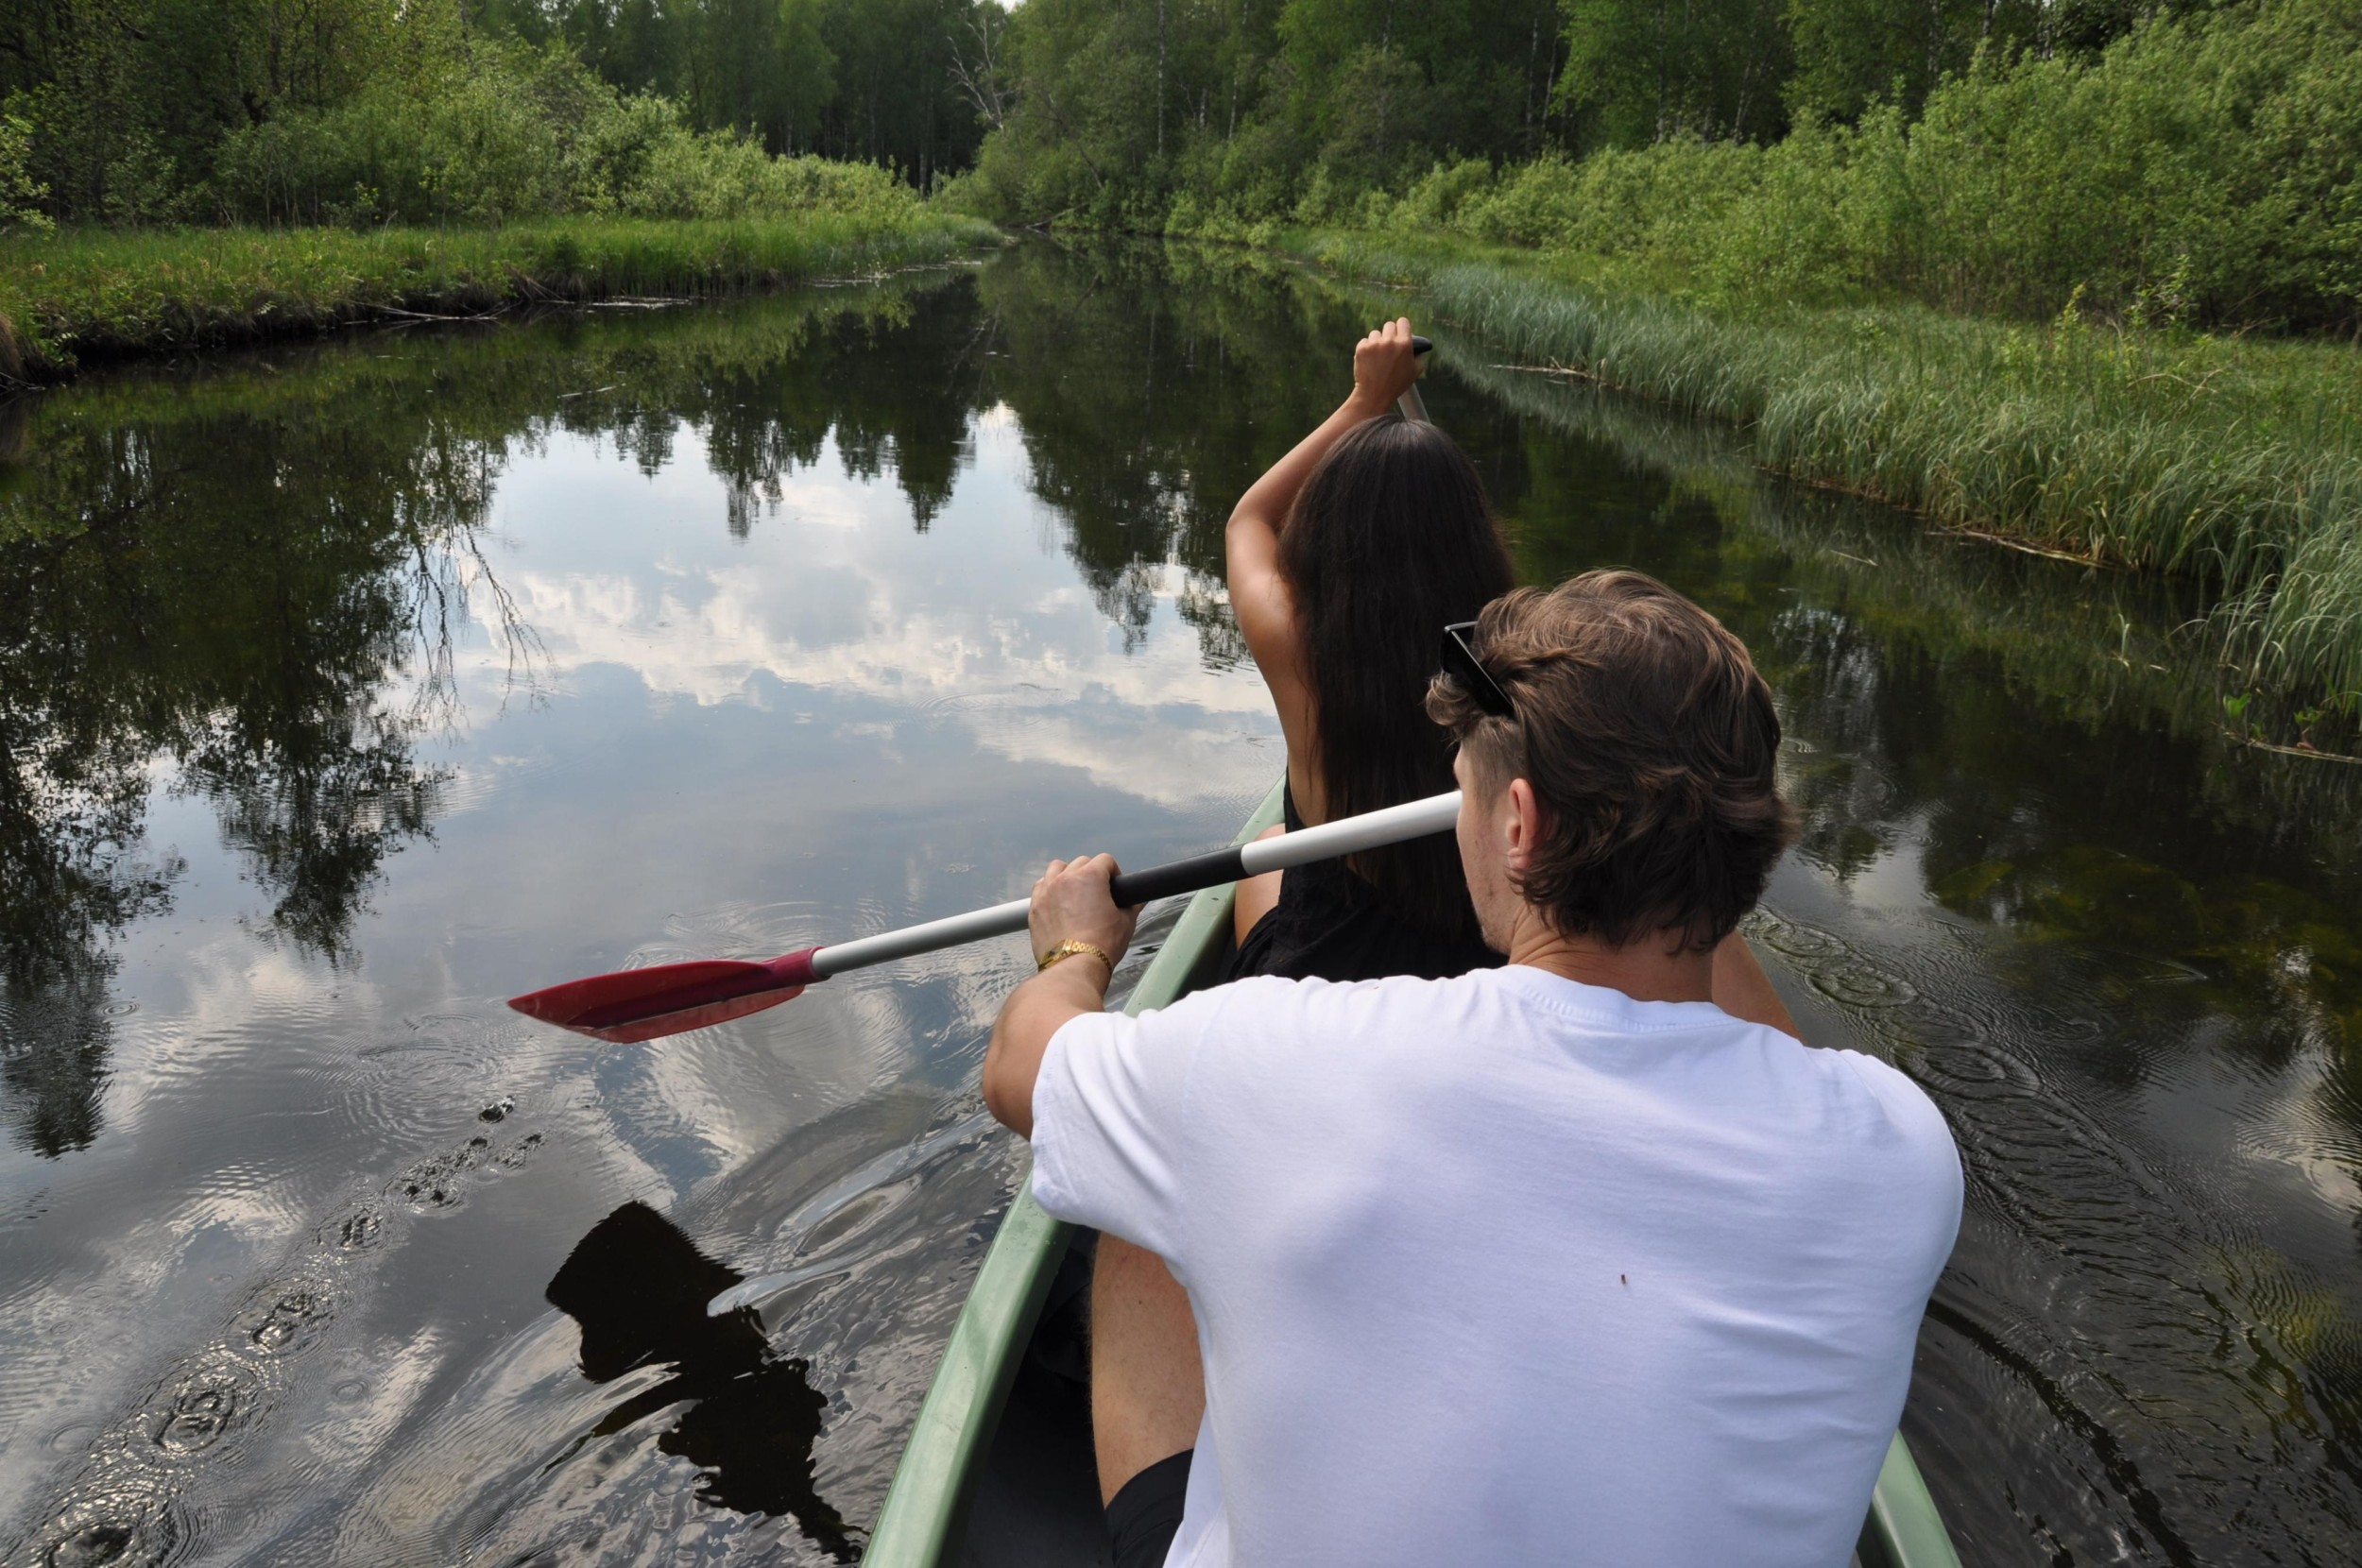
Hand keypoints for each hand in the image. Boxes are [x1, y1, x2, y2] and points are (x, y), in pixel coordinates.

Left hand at [1028, 853, 1137, 972]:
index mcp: (1090, 876)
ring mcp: (1047, 890)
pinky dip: (1050, 889)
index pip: (1105, 860)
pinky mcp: (1035, 905)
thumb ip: (1132, 906)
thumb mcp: (1125, 923)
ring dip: (1067, 875)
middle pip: (1081, 862)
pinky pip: (1041, 886)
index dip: (1114, 872)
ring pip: (1057, 869)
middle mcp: (1066, 877)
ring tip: (1075, 893)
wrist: (1074, 965)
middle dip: (1091, 873)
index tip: (1115, 887)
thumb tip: (1138, 901)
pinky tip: (1058, 903)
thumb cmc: (1102, 943)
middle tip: (1097, 893)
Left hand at [1349, 318, 1420, 413]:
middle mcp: (1389, 341)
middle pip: (1389, 325)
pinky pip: (1364, 341)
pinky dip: (1366, 349)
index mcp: (1405, 344)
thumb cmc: (1396, 384)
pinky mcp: (1362, 348)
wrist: (1374, 395)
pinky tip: (1370, 360)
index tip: (1400, 331)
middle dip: (1389, 334)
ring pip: (1375, 334)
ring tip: (1378, 356)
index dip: (1402, 327)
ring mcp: (1374, 344)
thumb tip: (1417, 346)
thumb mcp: (1415, 371)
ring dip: (1377, 341)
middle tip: (1389, 345)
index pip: (1403, 322)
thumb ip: (1418, 355)